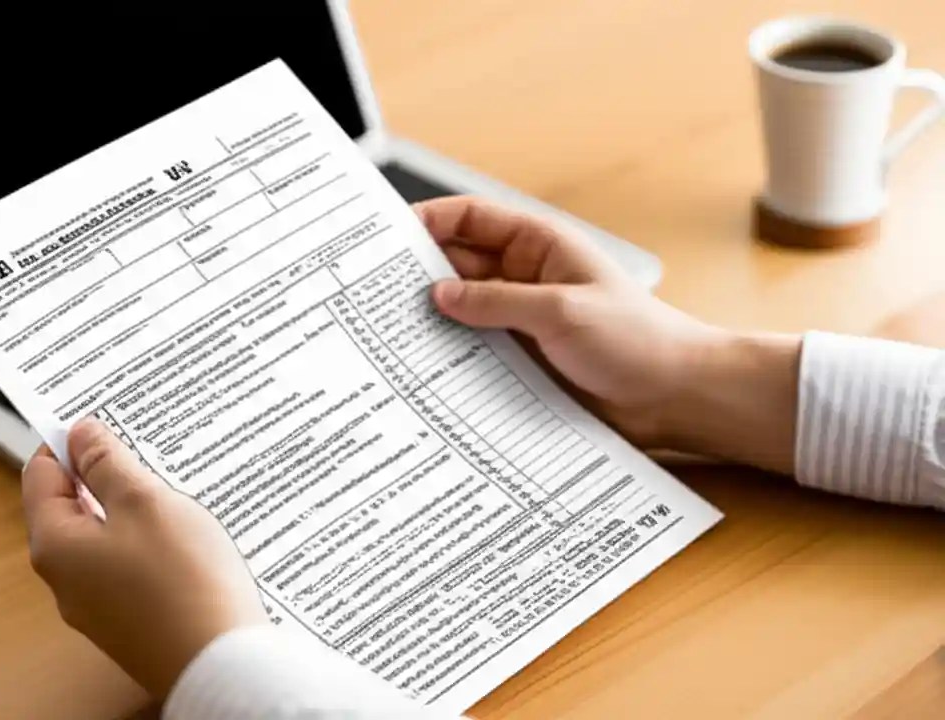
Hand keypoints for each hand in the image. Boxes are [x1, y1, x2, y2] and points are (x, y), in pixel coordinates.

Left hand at [21, 419, 267, 697]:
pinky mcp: (134, 621)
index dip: (68, 441)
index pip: (41, 475)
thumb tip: (82, 435)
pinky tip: (186, 535)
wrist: (223, 665)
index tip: (101, 419)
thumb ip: (107, 464)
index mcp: (55, 546)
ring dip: (134, 509)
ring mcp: (100, 606)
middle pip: (72, 508)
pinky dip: (152, 543)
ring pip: (107, 538)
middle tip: (145, 447)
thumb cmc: (182, 584)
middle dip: (106, 474)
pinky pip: (131, 568)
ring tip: (174, 489)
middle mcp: (68, 581)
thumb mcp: (143, 502)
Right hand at [416, 196, 799, 473]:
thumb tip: (439, 294)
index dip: (427, 220)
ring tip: (390, 332)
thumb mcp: (562, 312)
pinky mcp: (519, 358)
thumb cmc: (638, 341)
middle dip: (417, 273)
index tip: (386, 238)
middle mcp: (523, 277)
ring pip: (459, 309)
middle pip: (454, 263)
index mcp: (538, 245)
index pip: (469, 218)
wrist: (676, 396)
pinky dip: (448, 354)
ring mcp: (518, 318)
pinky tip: (423, 365)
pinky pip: (473, 349)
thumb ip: (496, 301)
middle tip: (374, 291)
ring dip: (431, 319)